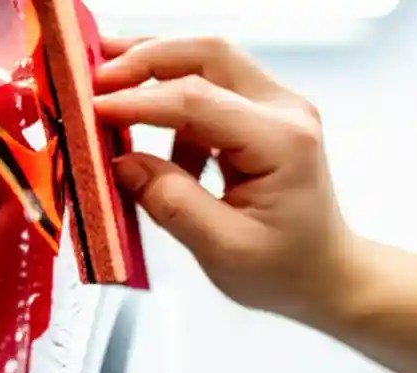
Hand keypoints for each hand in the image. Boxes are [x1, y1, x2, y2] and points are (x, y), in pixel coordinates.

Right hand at [94, 36, 366, 324]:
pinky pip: (210, 88)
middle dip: (146, 57)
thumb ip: (173, 203)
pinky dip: (170, 101)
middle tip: (92, 73)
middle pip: (208, 54)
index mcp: (281, 142)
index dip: (139, 100)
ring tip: (106, 85)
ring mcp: (276, 107)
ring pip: (208, 61)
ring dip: (155, 68)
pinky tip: (146, 131)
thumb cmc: (284, 270)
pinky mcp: (262, 115)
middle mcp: (284, 110)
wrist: (325, 274)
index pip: (199, 100)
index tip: (91, 108)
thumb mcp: (223, 250)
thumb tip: (121, 163)